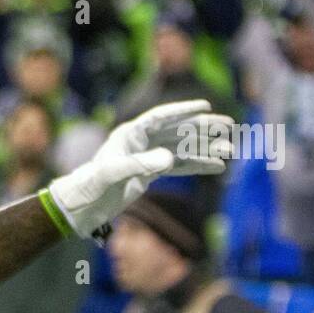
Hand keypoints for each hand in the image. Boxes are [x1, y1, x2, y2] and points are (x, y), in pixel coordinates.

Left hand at [47, 100, 232, 238]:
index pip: (161, 117)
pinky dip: (197, 166)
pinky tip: (216, 167)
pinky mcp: (149, 173)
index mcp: (130, 134)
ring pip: (182, 149)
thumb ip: (141, 164)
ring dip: (205, 150)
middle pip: (177, 131)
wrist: (83, 206)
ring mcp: (147, 157)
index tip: (206, 106)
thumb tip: (170, 159)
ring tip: (229, 151)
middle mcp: (141, 142)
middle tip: (230, 126)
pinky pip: (179, 166)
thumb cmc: (92, 186)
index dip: (183, 110)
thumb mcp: (113, 173)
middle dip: (203, 129)